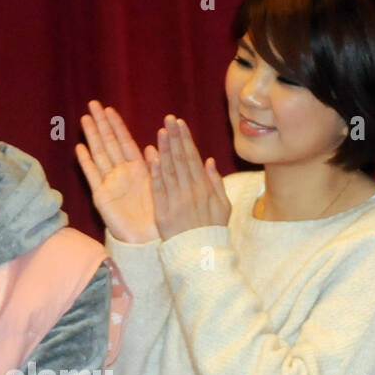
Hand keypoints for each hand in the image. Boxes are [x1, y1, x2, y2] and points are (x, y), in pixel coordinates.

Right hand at [76, 101, 157, 243]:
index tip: (109, 109)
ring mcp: (110, 183)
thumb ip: (155, 166)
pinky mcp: (101, 196)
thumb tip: (154, 146)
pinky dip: (86, 162)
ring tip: (84, 119)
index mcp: (138, 169)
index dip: (117, 125)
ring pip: (99, 154)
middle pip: (109, 143)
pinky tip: (80, 148)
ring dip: (92, 137)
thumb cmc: (157, 215)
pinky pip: (92, 175)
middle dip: (101, 124)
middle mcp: (122, 173)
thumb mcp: (160, 186)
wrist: (147, 238)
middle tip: (92, 104)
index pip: (125, 141)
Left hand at [147, 116, 230, 239]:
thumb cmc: (212, 230)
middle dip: (175, 137)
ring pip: (169, 170)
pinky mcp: (163, 212)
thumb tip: (208, 160)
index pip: (193, 158)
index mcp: (204, 188)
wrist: (200, 255)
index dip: (186, 139)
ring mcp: (176, 201)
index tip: (180, 123)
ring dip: (164, 149)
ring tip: (160, 131)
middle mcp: (190, 191)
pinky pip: (159, 189)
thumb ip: (216, 182)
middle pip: (181, 159)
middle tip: (168, 119)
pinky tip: (151, 156)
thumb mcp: (223, 206)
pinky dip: (155, 172)